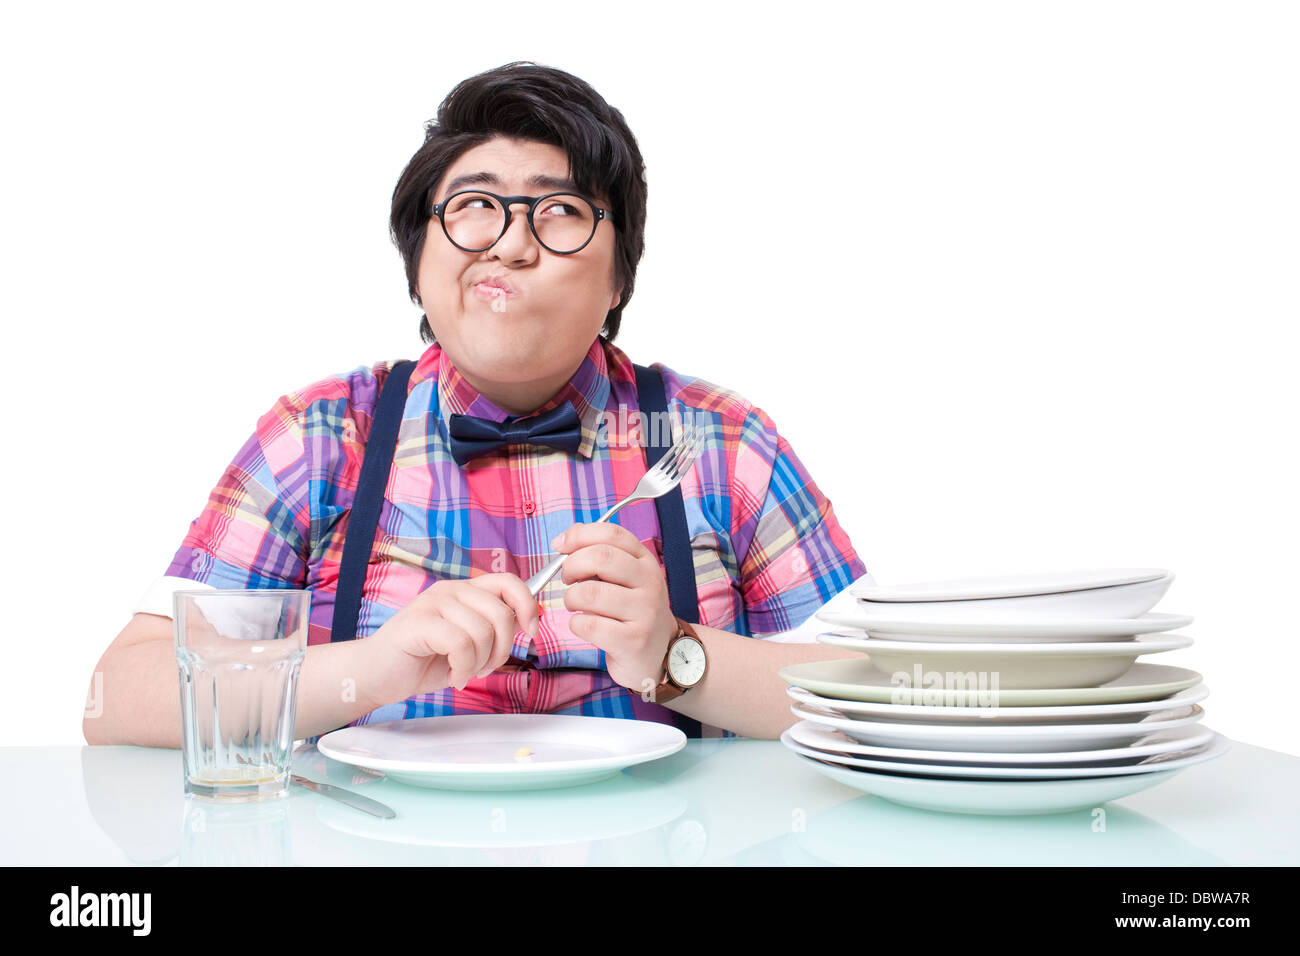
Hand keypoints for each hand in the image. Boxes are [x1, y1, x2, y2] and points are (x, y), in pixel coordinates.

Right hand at [368, 574, 539, 699]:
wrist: (375, 675)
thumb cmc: (422, 660)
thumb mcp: (467, 642)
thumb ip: (492, 628)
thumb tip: (528, 623)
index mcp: (464, 591)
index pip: (509, 582)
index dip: (528, 605)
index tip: (531, 632)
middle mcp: (449, 590)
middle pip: (501, 613)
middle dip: (502, 649)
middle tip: (484, 666)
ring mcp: (432, 603)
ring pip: (483, 632)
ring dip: (479, 662)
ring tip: (462, 671)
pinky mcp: (418, 622)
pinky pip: (461, 644)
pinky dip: (463, 668)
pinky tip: (452, 675)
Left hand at [553, 522, 678, 693]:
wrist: (659, 654)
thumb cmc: (631, 611)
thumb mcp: (625, 578)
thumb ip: (599, 554)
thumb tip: (566, 538)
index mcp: (646, 561)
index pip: (612, 534)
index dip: (580, 535)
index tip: (560, 545)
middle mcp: (650, 583)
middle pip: (601, 557)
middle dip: (571, 566)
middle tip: (567, 579)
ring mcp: (645, 612)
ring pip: (590, 593)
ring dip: (571, 599)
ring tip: (576, 605)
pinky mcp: (633, 641)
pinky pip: (589, 625)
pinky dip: (576, 624)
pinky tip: (584, 626)